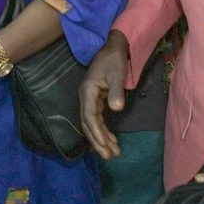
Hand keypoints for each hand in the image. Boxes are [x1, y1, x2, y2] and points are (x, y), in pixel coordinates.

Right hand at [79, 30, 129, 158]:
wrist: (113, 47)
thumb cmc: (114, 60)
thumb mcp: (117, 74)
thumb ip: (117, 92)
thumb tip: (117, 109)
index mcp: (88, 91)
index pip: (89, 116)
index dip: (96, 133)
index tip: (105, 146)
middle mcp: (85, 97)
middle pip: (88, 124)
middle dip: (97, 141)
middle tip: (109, 156)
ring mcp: (90, 99)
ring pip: (92, 123)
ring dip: (101, 138)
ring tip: (113, 153)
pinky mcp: (96, 100)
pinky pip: (97, 119)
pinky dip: (103, 130)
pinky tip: (112, 140)